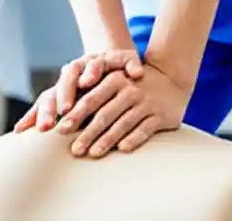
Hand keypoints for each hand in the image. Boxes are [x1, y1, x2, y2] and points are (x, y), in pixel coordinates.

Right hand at [14, 49, 143, 132]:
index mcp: (90, 61)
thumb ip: (131, 64)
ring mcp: (61, 85)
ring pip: (50, 95)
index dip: (88, 74)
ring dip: (46, 111)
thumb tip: (138, 72)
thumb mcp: (127, 61)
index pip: (87, 65)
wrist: (104, 65)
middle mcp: (72, 71)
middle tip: (64, 112)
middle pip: (65, 81)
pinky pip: (39, 107)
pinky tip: (20, 130)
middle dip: (63, 96)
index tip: (88, 84)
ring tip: (44, 128)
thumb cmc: (119, 67)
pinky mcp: (54, 98)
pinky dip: (30, 118)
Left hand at [62, 63, 188, 157]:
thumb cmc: (132, 84)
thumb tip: (63, 117)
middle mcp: (131, 90)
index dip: (76, 115)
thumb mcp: (114, 80)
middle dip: (88, 133)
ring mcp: (147, 103)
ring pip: (123, 123)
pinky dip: (134, 138)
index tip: (61, 129)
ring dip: (107, 140)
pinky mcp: (161, 115)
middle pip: (105, 114)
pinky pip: (145, 129)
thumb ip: (93, 94)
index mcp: (115, 79)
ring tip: (93, 153)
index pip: (91, 99)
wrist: (170, 78)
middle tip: (74, 149)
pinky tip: (122, 149)